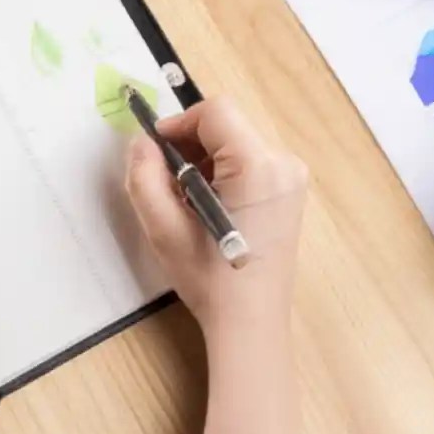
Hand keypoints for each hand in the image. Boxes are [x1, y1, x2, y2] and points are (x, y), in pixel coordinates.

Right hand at [126, 98, 308, 335]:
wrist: (250, 321)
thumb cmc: (209, 279)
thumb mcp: (163, 228)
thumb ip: (145, 176)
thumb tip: (142, 143)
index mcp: (258, 167)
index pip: (215, 112)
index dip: (179, 124)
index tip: (155, 150)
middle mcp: (283, 165)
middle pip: (227, 126)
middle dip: (190, 145)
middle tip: (166, 181)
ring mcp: (291, 179)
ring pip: (236, 143)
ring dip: (204, 161)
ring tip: (184, 200)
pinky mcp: (289, 192)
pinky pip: (249, 162)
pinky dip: (222, 173)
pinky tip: (207, 207)